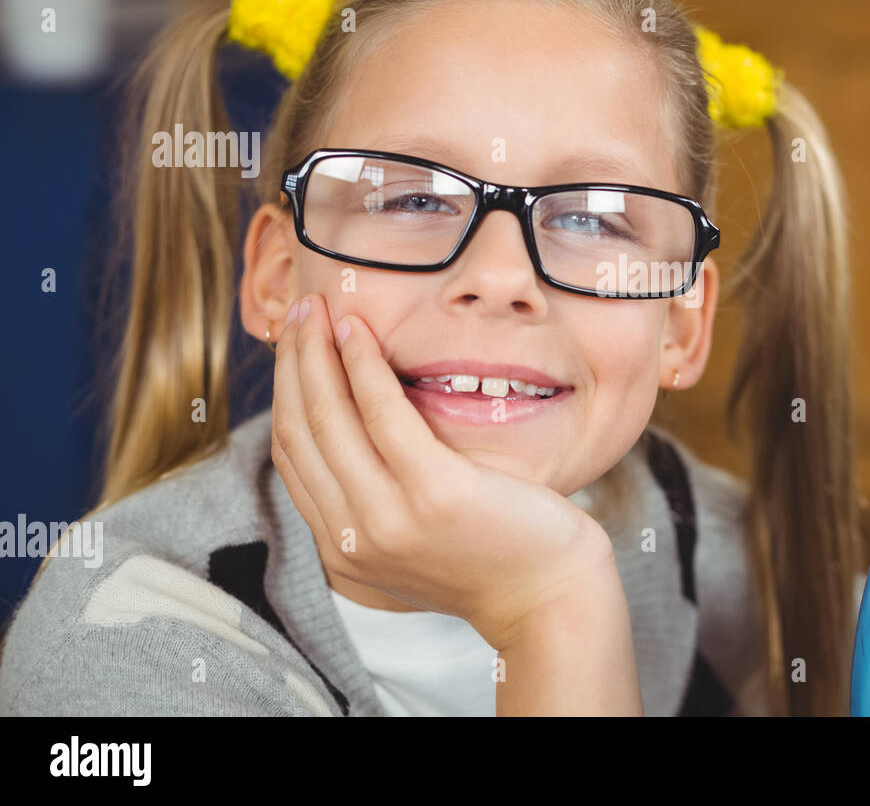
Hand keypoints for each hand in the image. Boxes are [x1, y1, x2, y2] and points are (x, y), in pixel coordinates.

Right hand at [269, 292, 614, 649]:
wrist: (548, 595)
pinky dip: (362, 366)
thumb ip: (377, 501)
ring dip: (315, 353)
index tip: (292, 346)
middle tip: (298, 310)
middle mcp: (353, 536)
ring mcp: (389, 517)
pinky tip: (358, 333)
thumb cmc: (494, 553)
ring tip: (318, 308)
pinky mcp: (433, 492)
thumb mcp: (416, 537)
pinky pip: (383, 415)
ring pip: (328, 418)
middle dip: (291, 362)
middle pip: (301, 430)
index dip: (286, 392)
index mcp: (343, 546)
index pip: (294, 456)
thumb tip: (356, 439)